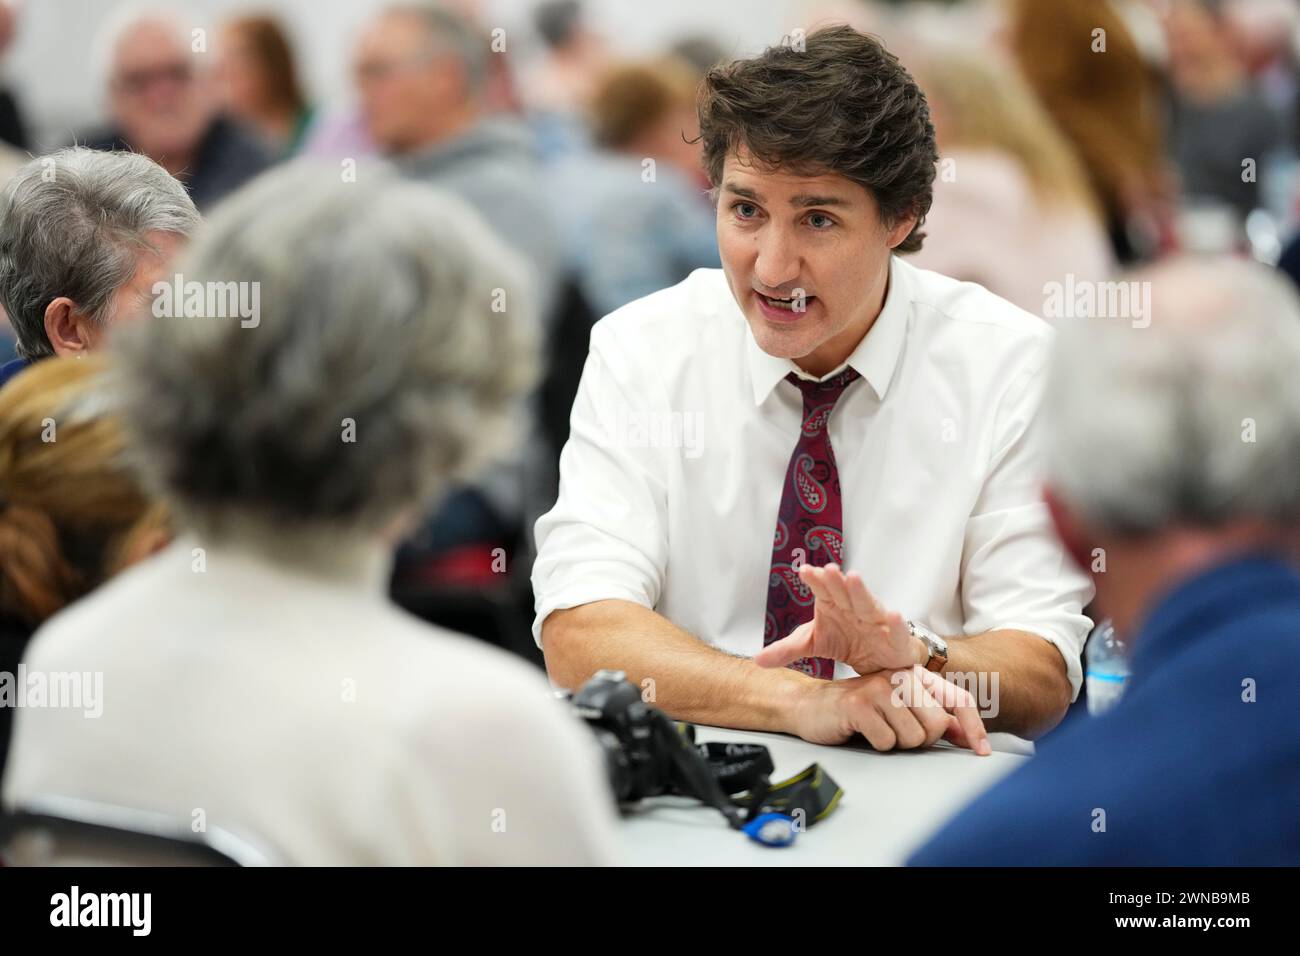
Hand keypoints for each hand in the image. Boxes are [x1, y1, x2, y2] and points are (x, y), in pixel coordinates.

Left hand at [756, 563, 918, 674]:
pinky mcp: (895, 638)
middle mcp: (854, 608)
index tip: (803, 571)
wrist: (879, 660)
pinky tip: (894, 614)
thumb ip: (787, 649)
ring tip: (854, 577)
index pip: (822, 590)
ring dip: (861, 591)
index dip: (815, 580)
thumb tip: (757, 660)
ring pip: (868, 604)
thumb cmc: (847, 641)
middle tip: (828, 569)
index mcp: (834, 605)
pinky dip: (896, 623)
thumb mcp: (814, 644)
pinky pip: (896, 630)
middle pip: (844, 593)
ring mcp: (876, 621)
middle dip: (836, 581)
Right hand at [789, 665, 990, 754]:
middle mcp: (899, 675)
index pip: (957, 698)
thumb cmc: (857, 709)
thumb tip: (967, 736)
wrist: (810, 705)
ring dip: (896, 743)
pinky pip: (886, 742)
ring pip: (913, 737)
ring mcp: (879, 687)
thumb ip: (932, 718)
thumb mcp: (898, 710)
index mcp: (914, 674)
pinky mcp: (860, 704)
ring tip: (877, 729)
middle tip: (896, 731)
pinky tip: (861, 730)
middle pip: (937, 725)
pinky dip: (876, 744)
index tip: (983, 752)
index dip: (974, 727)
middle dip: (920, 739)